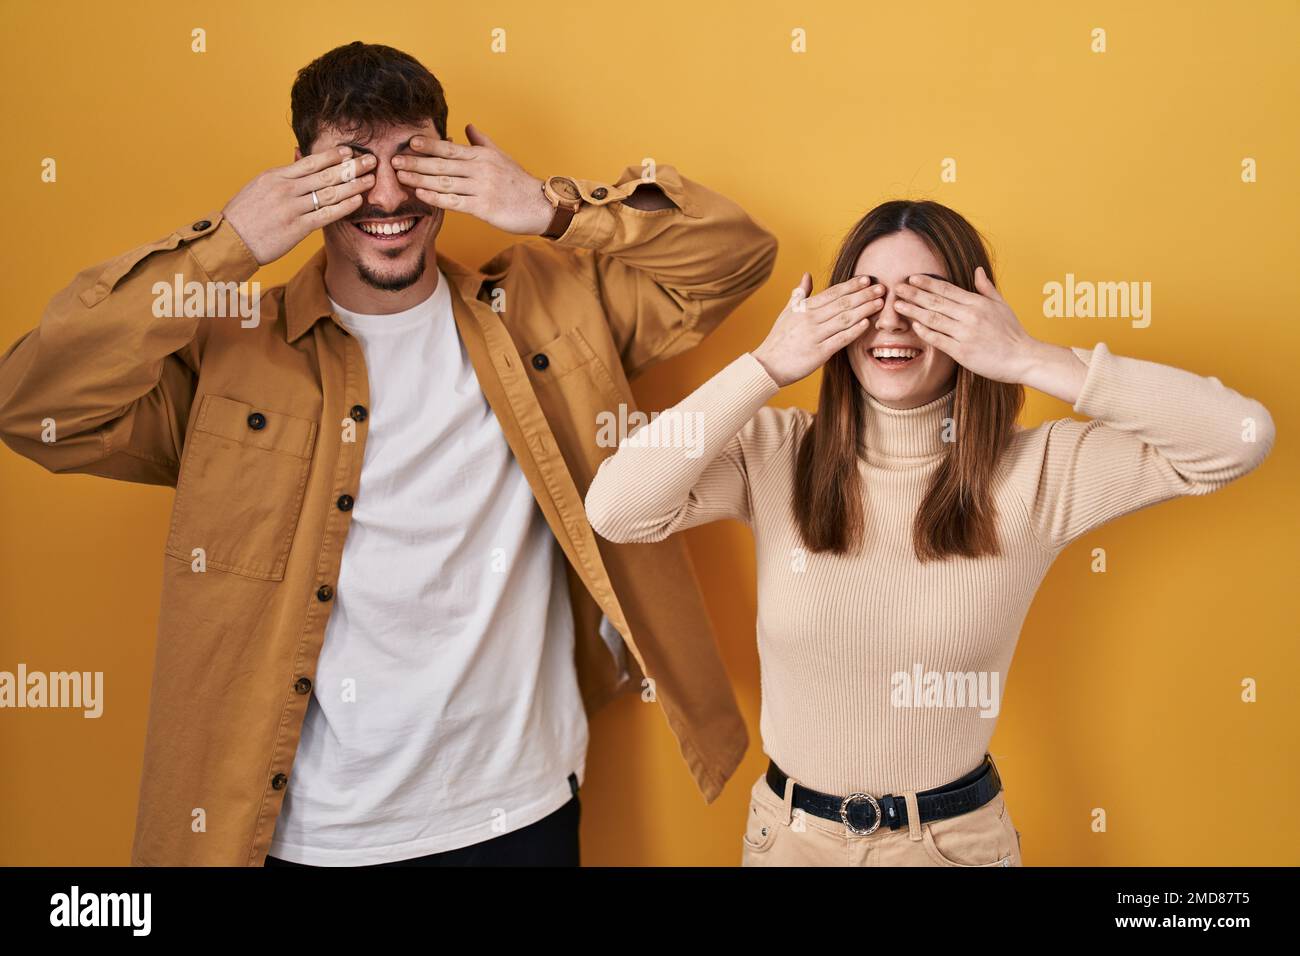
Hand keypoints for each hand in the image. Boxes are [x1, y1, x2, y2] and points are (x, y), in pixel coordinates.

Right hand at [221, 146, 375, 264]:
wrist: (230, 240)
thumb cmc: (244, 215)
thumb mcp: (259, 187)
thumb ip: (282, 178)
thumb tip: (299, 164)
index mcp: (275, 176)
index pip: (310, 162)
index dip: (333, 156)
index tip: (350, 151)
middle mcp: (284, 189)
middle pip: (325, 174)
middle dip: (351, 167)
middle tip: (371, 161)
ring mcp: (291, 208)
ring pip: (329, 193)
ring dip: (353, 186)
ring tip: (370, 180)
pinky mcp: (296, 228)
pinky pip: (325, 214)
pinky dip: (343, 207)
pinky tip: (357, 201)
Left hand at [392, 123, 553, 234]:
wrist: (541, 205)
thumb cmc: (520, 183)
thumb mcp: (502, 157)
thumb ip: (482, 142)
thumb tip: (468, 126)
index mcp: (482, 156)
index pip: (450, 148)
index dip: (428, 144)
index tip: (409, 142)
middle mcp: (481, 169)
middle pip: (442, 164)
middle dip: (416, 162)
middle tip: (395, 161)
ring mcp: (482, 188)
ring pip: (444, 182)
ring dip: (420, 178)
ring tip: (401, 177)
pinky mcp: (484, 208)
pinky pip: (454, 202)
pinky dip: (436, 197)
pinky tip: (421, 194)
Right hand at [751, 273, 885, 386]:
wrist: (767, 365)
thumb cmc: (778, 339)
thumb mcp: (786, 313)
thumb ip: (799, 294)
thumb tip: (807, 275)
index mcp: (804, 308)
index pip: (832, 293)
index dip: (851, 285)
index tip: (866, 279)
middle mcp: (810, 320)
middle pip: (842, 303)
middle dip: (863, 295)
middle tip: (881, 288)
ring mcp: (814, 336)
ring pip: (844, 319)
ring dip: (864, 310)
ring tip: (880, 303)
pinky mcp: (818, 353)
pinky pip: (840, 340)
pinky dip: (854, 331)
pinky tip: (866, 324)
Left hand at [894, 267, 1036, 382]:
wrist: (1022, 358)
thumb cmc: (1012, 332)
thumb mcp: (1002, 305)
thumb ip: (986, 288)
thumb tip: (977, 270)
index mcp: (977, 303)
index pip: (947, 289)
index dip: (927, 283)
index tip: (912, 278)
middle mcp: (970, 316)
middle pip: (936, 301)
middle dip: (914, 294)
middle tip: (897, 288)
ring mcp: (965, 334)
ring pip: (934, 319)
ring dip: (914, 311)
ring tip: (898, 305)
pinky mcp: (962, 352)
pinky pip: (938, 339)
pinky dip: (925, 331)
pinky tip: (914, 325)